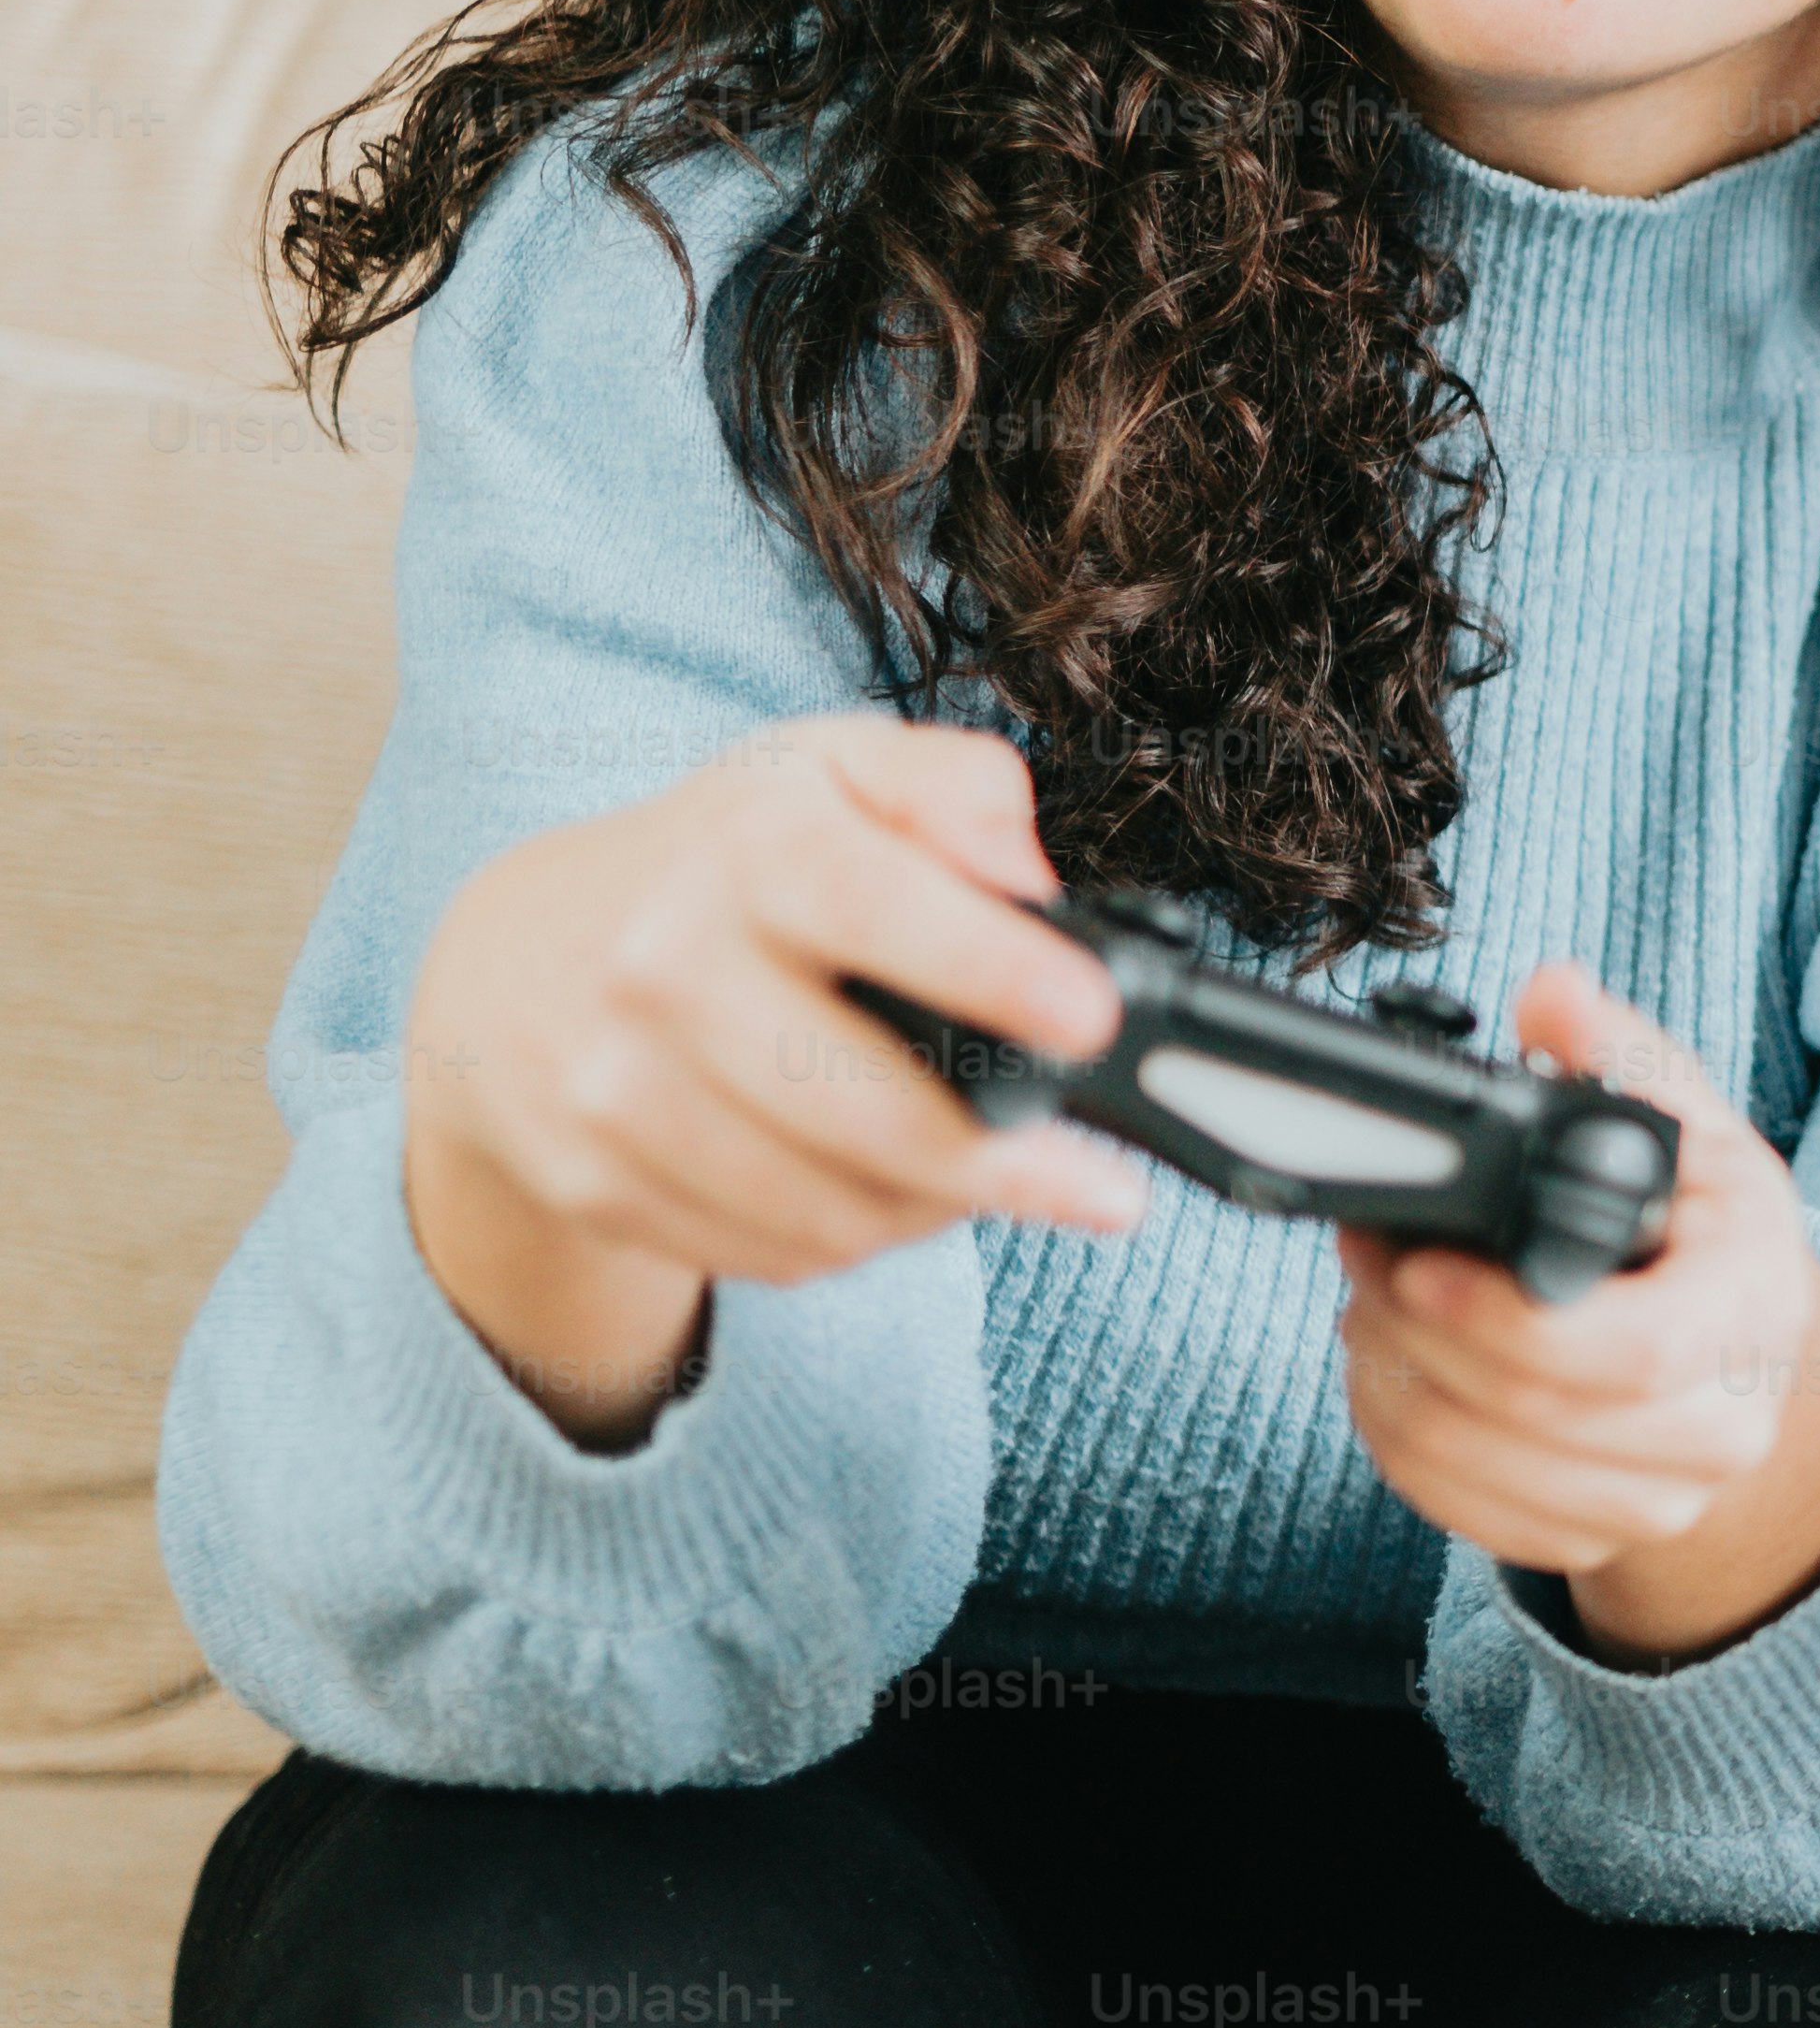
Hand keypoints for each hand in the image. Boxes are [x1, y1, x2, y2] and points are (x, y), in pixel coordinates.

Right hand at [403, 712, 1146, 1445]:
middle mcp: (664, 966)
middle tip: (1096, 1183)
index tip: (1092, 1020)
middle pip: (865, 1111)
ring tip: (988, 1179)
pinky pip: (774, 1254)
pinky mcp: (593, 1182)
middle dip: (1005, 1163)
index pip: (872, 907)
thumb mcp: (836, 772)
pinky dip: (856, 1239)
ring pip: (829, 1212)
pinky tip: (888, 1196)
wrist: (515, 958)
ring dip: (936, 1212)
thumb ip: (955, 789)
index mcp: (749, 850)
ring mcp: (615, 1086)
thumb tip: (1025, 875)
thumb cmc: (722, 859)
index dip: (991, 969)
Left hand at [1337, 967, 1819, 1663]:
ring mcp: (1657, 1501)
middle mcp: (1723, 1429)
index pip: (1631, 1353)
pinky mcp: (1589, 1540)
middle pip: (1531, 1414)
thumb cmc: (1710, 1240)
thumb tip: (1552, 992)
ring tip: (1369, 1302)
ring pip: (1477, 1466)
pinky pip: (1458, 1511)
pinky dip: (1396, 1437)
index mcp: (1756, 1313)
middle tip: (1363, 1257)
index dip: (1501, 1320)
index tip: (1414, 1264)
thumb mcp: (1696, 1134)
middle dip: (1413, 1331)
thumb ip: (1622, 1057)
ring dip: (1389, 1379)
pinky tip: (1389, 1367)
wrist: (1746, 1372)